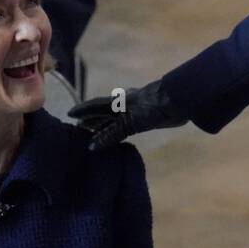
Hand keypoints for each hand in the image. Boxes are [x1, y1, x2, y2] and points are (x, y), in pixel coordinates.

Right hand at [67, 79, 186, 150]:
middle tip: (78, 130)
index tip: (69, 115)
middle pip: (103, 113)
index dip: (82, 110)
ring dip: (105, 127)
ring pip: (115, 120)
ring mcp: (134, 111)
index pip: (94, 105)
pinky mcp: (146, 119)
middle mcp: (123, 105)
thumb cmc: (152, 107)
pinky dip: (119, 132)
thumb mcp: (129, 121)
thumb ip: (111, 134)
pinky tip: (118, 136)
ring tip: (94, 135)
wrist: (179, 100)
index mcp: (117, 101)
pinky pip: (126, 126)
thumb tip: (91, 146)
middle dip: (92, 121)